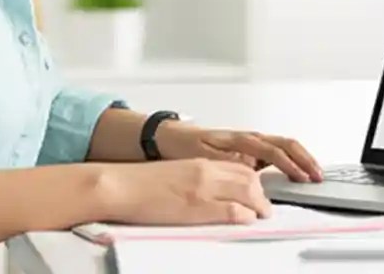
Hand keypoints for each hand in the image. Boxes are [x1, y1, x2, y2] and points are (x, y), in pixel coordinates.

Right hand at [100, 159, 272, 224]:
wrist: (120, 185)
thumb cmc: (140, 184)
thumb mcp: (174, 174)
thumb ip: (195, 179)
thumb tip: (210, 192)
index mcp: (199, 163)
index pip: (240, 166)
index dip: (254, 180)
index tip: (257, 192)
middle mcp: (206, 172)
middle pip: (249, 178)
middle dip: (261, 193)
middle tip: (263, 207)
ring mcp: (203, 189)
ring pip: (248, 192)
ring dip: (259, 205)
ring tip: (260, 215)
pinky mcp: (198, 207)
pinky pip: (234, 211)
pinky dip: (246, 216)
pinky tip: (246, 220)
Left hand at [154, 122, 323, 182]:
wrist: (171, 137)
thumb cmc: (185, 145)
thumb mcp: (203, 155)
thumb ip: (228, 160)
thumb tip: (252, 167)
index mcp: (240, 139)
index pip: (272, 150)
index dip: (290, 164)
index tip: (302, 177)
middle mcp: (249, 138)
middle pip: (286, 144)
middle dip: (305, 159)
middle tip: (318, 176)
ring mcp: (250, 143)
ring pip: (284, 146)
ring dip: (301, 158)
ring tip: (315, 174)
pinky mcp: (249, 150)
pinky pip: (276, 152)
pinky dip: (291, 160)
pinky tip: (298, 173)